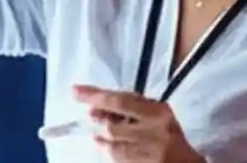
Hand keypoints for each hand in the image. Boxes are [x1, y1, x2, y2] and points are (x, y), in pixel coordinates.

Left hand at [73, 85, 205, 162]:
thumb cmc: (170, 135)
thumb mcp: (157, 114)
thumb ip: (133, 106)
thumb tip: (98, 105)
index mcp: (158, 112)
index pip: (120, 101)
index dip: (95, 96)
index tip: (76, 91)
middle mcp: (154, 131)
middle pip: (113, 126)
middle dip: (98, 120)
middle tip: (90, 115)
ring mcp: (149, 153)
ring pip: (113, 145)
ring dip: (102, 139)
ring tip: (101, 134)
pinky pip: (118, 158)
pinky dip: (110, 151)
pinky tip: (108, 147)